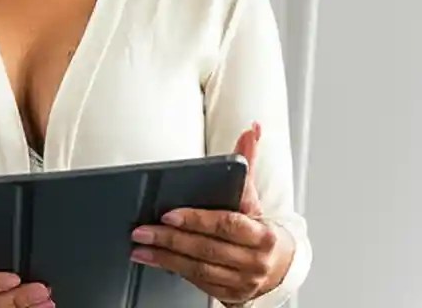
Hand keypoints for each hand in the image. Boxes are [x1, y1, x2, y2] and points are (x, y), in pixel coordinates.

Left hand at [129, 122, 294, 304]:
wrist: (280, 266)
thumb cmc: (260, 226)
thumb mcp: (255, 196)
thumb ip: (248, 161)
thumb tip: (251, 130)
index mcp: (262, 234)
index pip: (226, 224)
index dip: (197, 220)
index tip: (170, 214)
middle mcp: (254, 260)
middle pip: (207, 247)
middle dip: (170, 238)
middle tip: (142, 230)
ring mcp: (242, 280)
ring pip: (198, 267)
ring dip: (165, 257)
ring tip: (140, 246)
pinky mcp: (230, 294)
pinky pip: (196, 281)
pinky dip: (172, 268)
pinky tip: (153, 259)